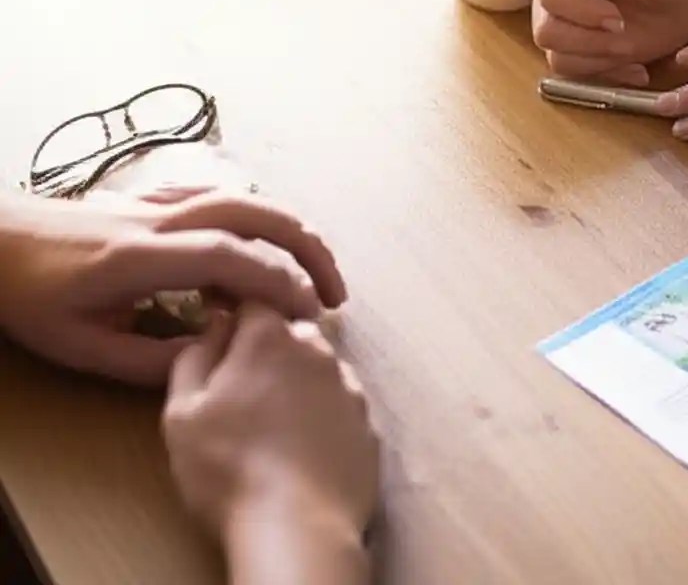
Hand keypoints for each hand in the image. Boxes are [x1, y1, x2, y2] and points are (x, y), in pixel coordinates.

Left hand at [0, 189, 345, 384]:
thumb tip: (214, 361)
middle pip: (255, 212)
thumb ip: (149, 360)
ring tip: (316, 271)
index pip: (230, 255)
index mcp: (139, 257)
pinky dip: (260, 218)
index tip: (307, 315)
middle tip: (333, 294)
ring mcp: (159, 203)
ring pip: (245, 197)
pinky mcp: (156, 200)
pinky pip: (223, 196)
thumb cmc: (26, 294)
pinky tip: (268, 246)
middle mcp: (158, 220)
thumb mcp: (80, 345)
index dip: (278, 282)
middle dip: (307, 249)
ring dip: (292, 231)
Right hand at [163, 304, 377, 557]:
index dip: (236, 307)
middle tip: (242, 384)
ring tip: (272, 422)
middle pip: (293, 331)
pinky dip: (323, 416)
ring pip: (321, 369)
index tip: (221, 325)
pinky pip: (341, 407)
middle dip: (269, 345)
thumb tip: (215, 327)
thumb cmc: (228, 467)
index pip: (256, 296)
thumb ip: (194, 357)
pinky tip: (303, 445)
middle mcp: (320, 353)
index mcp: (271, 338)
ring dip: (298, 381)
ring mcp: (351, 389)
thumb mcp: (182, 412)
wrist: (298, 526)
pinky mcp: (370, 426)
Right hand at [533, 0, 687, 85]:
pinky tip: (636, 67)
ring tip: (632, 49)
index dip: (582, 14)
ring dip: (599, 60)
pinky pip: (579, 76)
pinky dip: (609, 76)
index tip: (618, 18)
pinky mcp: (586, 50)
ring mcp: (570, 24)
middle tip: (626, 39)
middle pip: (547, 32)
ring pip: (558, 59)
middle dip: (589, 42)